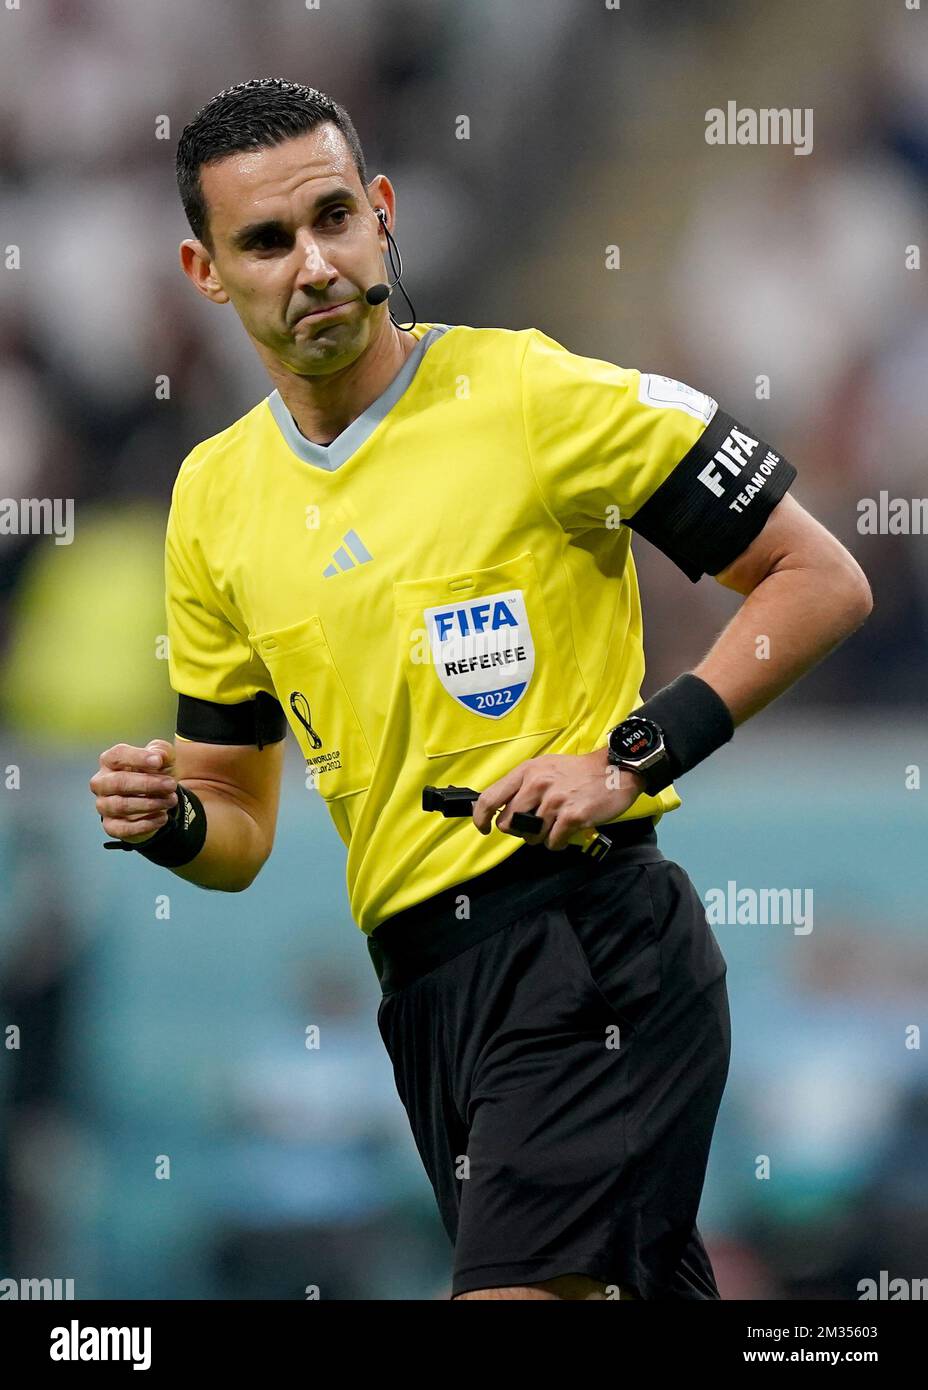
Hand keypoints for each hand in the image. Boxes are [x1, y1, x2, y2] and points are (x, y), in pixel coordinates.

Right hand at [90, 739, 177, 844]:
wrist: (157, 799)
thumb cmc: (155, 773)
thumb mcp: (163, 758)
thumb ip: (161, 751)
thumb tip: (159, 756)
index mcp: (110, 761)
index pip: (117, 755)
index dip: (137, 758)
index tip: (158, 762)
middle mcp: (102, 783)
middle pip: (118, 782)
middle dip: (147, 784)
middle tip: (171, 785)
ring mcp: (104, 805)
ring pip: (121, 805)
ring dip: (150, 804)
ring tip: (171, 800)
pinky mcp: (111, 826)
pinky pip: (123, 828)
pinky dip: (145, 824)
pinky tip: (162, 818)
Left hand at [472, 747, 646, 850]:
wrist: (615, 770)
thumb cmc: (578, 772)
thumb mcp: (545, 768)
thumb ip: (522, 785)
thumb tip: (501, 810)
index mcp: (527, 771)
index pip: (490, 798)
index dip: (481, 817)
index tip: (484, 827)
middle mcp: (537, 784)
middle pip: (508, 824)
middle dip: (519, 830)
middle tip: (535, 826)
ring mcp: (555, 800)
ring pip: (531, 836)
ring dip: (542, 836)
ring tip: (557, 824)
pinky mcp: (572, 816)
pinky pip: (553, 842)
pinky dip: (558, 842)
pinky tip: (567, 831)